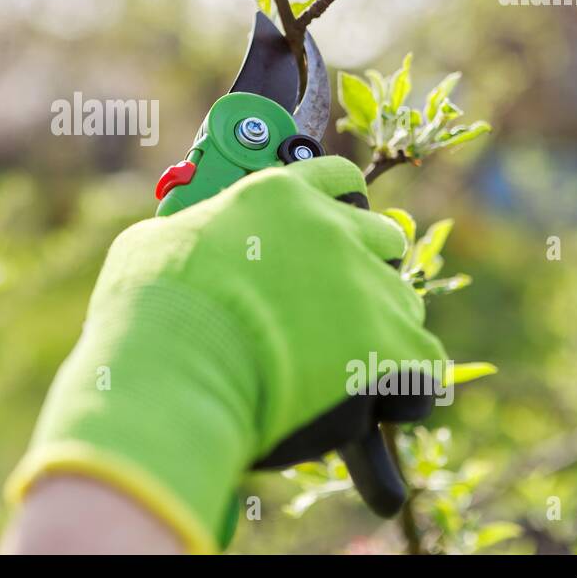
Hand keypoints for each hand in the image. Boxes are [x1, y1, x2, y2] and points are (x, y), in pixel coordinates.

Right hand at [5, 156, 445, 552]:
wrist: (175, 366)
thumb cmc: (150, 308)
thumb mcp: (155, 245)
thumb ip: (190, 236)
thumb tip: (185, 248)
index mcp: (278, 195)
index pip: (336, 178)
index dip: (339, 205)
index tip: (334, 229)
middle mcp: (332, 230)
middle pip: (384, 237)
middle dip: (367, 268)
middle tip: (338, 306)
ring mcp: (365, 287)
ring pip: (405, 302)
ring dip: (383, 328)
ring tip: (348, 363)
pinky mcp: (388, 348)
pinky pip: (427, 365)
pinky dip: (408, 383)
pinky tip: (383, 399)